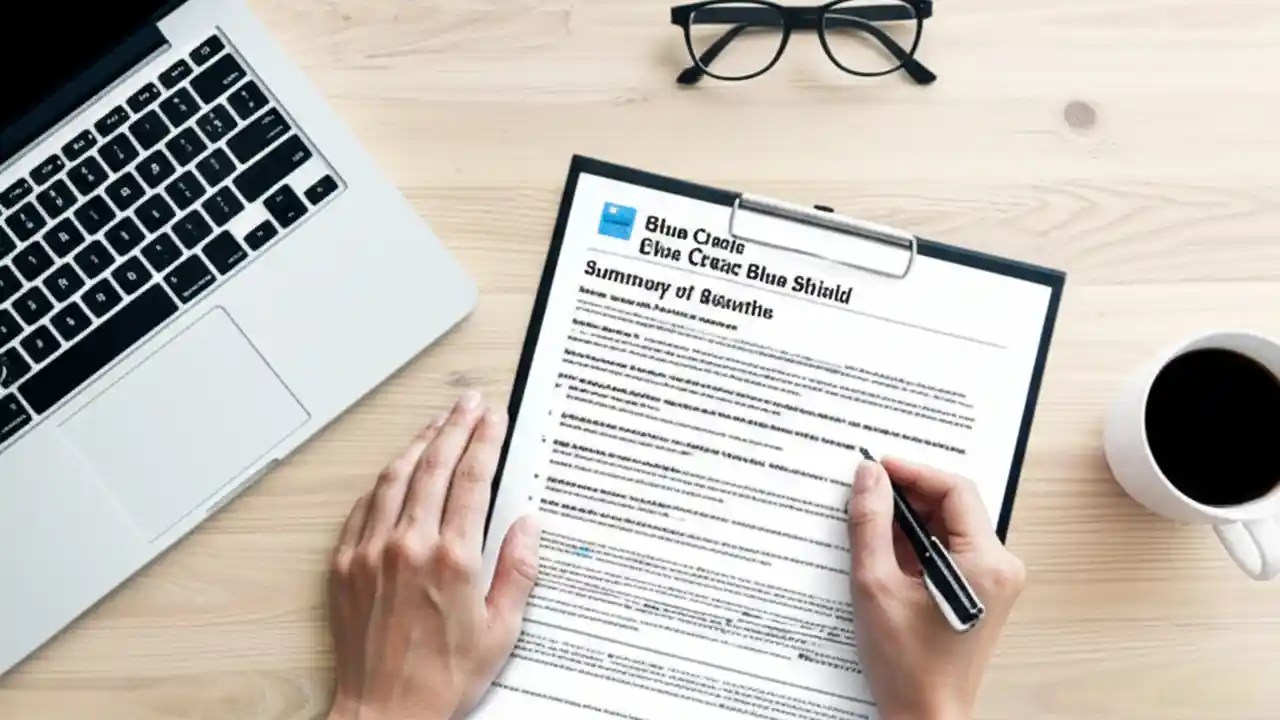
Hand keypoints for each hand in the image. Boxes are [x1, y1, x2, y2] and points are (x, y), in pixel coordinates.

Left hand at [327, 391, 540, 719]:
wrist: (385, 712)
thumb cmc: (442, 678)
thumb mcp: (501, 630)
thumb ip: (518, 572)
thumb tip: (527, 526)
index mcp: (452, 559)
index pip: (472, 479)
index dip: (485, 441)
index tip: (494, 419)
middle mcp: (408, 546)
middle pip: (433, 466)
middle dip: (455, 426)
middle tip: (469, 402)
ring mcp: (371, 552)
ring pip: (394, 478)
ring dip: (417, 443)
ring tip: (436, 422)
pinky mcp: (345, 565)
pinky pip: (363, 507)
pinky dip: (383, 481)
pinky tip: (396, 470)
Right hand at [846, 457, 1025, 719]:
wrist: (925, 715)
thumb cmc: (907, 665)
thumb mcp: (876, 585)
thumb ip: (870, 524)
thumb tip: (869, 477)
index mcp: (986, 563)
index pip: (955, 490)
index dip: (912, 471)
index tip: (877, 466)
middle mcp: (1000, 567)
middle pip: (954, 505)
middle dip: (907, 494)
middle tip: (866, 490)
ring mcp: (993, 580)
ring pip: (949, 525)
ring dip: (910, 519)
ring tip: (868, 522)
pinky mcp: (980, 590)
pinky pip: (948, 548)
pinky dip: (917, 542)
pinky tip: (884, 548)